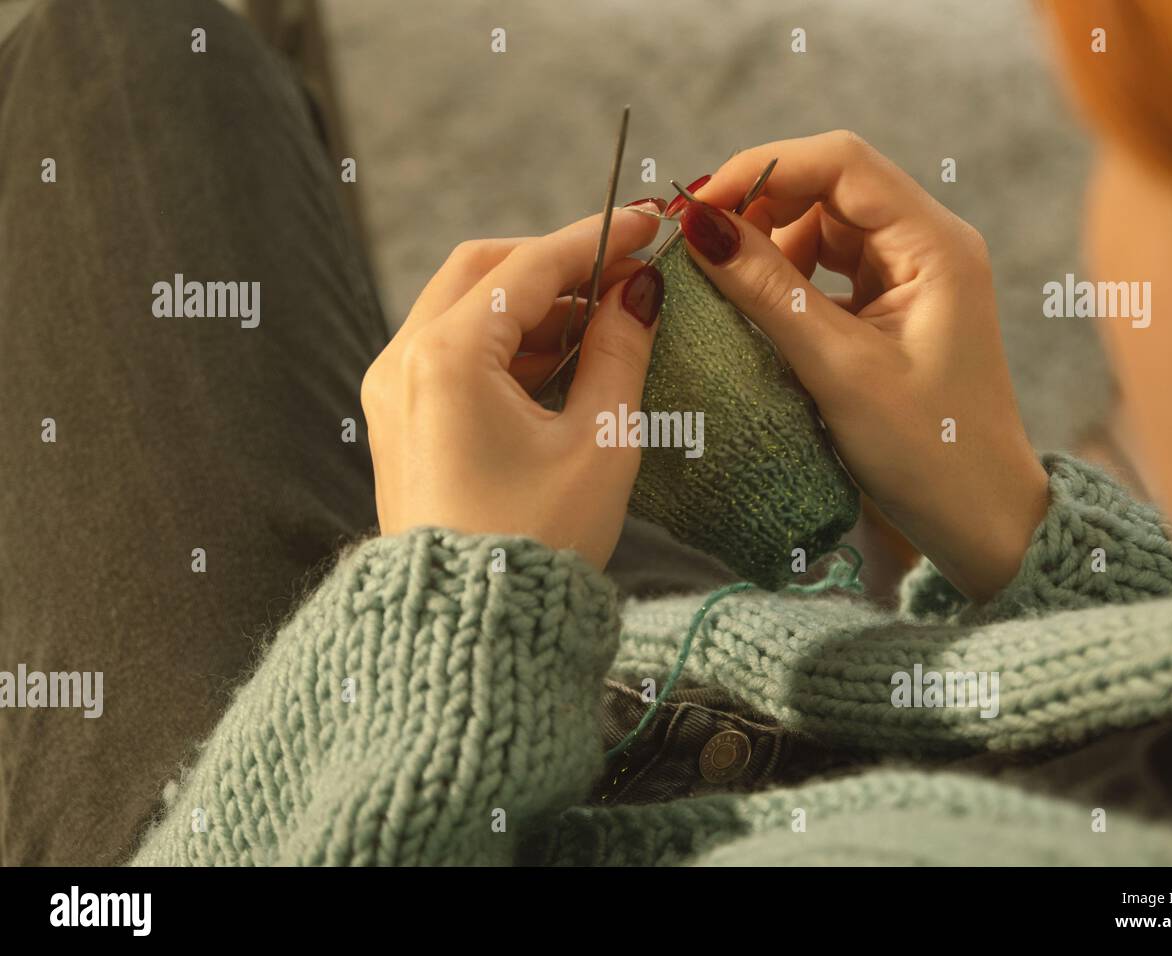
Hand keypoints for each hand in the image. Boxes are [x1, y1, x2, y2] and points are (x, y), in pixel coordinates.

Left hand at [361, 206, 663, 570]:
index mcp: (446, 357)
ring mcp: (394, 391)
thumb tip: (639, 292)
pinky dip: (508, 344)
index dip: (597, 237)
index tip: (647, 220)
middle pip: (484, 270)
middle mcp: (403, 361)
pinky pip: (455, 352)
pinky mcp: (402, 419)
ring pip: (467, 309)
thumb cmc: (536, 543)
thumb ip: (621, 351)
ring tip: (606, 323)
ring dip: (534, 305)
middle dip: (557, 264)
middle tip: (623, 272)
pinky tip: (565, 361)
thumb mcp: (599, 441)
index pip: (530, 266)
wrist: (471, 631)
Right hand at [684, 131, 1048, 600]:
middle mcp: (927, 244)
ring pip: (821, 226)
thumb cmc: (929, 451)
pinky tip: (755, 309)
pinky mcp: (892, 305)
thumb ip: (769, 291)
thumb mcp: (839, 368)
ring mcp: (910, 273)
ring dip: (767, 245)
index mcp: (935, 244)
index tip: (699, 206)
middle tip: (698, 246)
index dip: (762, 169)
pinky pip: (826, 267)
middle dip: (758, 207)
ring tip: (722, 286)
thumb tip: (701, 227)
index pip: (840, 163)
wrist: (980, 517)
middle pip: (827, 186)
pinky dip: (784, 278)